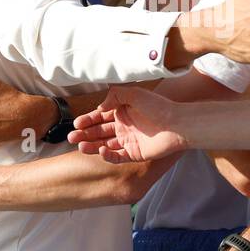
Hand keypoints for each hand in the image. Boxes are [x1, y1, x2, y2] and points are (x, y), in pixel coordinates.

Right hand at [69, 86, 185, 162]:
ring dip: (92, 145)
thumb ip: (115, 96)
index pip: (101, 117)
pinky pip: (118, 156)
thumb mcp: (134, 94)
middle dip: (85, 134)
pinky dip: (108, 155)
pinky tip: (101, 151)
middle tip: (71, 137)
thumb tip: (100, 106)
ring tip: (80, 146)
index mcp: (123, 112)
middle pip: (100, 132)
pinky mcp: (135, 154)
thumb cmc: (158, 106)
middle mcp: (125, 127)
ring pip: (105, 145)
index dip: (88, 121)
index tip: (76, 123)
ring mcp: (129, 141)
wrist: (178, 124)